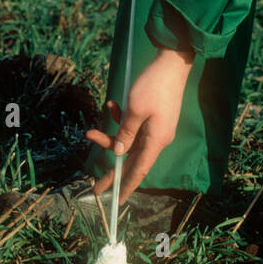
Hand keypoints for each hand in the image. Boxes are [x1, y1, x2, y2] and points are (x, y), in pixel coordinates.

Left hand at [86, 46, 193, 204]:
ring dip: (109, 137)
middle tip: (94, 186)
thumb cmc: (153, 85)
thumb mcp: (134, 110)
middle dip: (111, 172)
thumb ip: (125, 134)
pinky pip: (133, 126)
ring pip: (128, 142)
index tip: (116, 202)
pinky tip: (110, 106)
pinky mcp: (153, 117)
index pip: (138, 171)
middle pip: (130, 161)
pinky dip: (120, 120)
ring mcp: (155, 128)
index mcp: (155, 141)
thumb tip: (118, 153)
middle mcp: (157, 139)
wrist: (172, 61)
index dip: (126, 187)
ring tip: (90, 133)